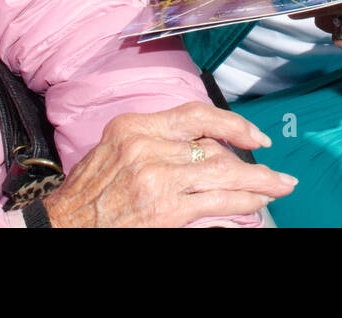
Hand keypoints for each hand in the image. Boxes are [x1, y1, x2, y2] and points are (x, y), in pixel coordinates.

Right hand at [40, 102, 296, 227]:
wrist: (61, 226)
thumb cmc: (88, 193)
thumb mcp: (116, 150)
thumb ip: (157, 142)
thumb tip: (208, 150)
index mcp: (135, 126)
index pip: (196, 115)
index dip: (232, 124)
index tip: (255, 137)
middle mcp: (146, 147)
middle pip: (215, 150)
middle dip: (253, 165)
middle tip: (279, 175)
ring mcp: (156, 179)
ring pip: (222, 178)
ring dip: (257, 186)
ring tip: (278, 190)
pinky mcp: (164, 211)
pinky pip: (214, 208)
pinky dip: (238, 209)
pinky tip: (252, 212)